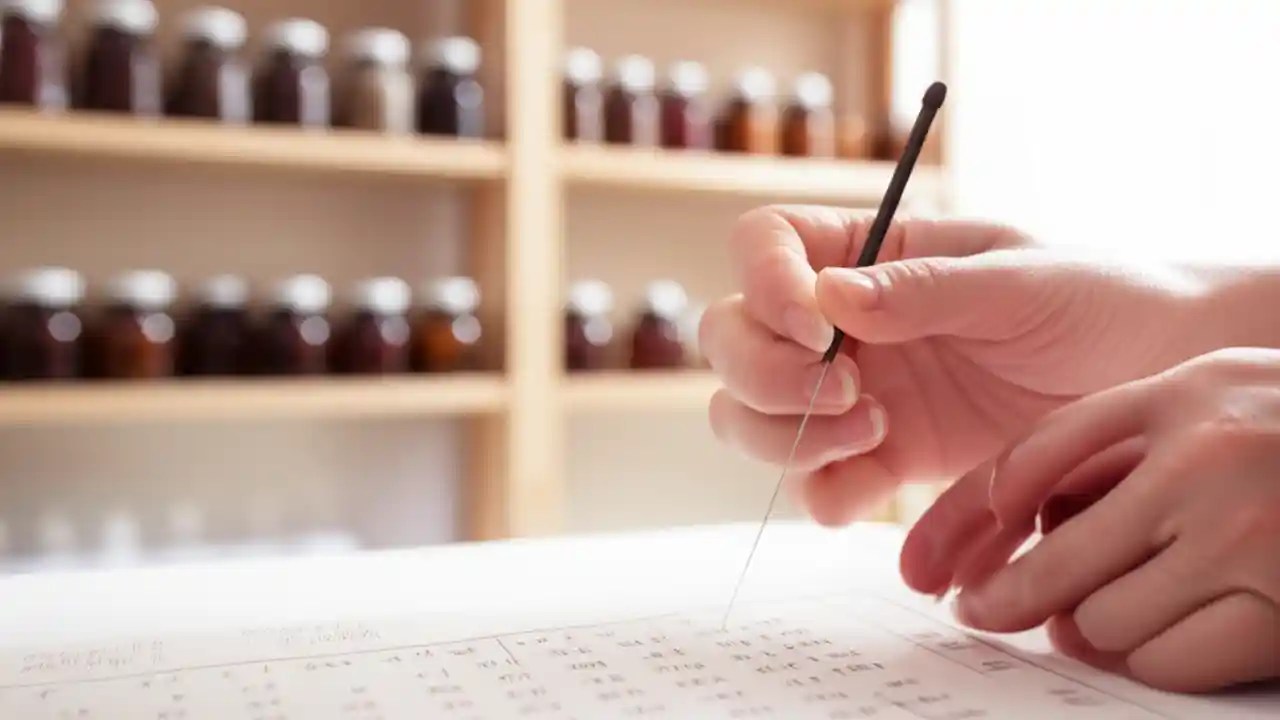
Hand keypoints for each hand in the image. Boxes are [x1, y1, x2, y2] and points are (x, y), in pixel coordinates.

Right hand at [700, 205, 1207, 522]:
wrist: (1149, 383)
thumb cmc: (1093, 301)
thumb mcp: (1018, 279)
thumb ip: (922, 290)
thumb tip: (828, 299)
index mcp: (867, 252)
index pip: (764, 243)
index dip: (765, 282)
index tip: (815, 326)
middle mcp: (840, 323)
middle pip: (730, 339)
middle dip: (765, 375)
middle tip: (848, 394)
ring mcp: (851, 392)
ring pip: (745, 416)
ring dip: (785, 435)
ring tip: (872, 433)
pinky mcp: (879, 459)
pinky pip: (812, 486)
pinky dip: (825, 492)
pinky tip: (881, 483)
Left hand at [901, 347, 1279, 692]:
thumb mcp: (1221, 393)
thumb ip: (1128, 433)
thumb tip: (1028, 523)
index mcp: (1185, 392)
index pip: (1038, 456)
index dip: (974, 512)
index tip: (953, 554)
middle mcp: (1210, 457)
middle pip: (1056, 558)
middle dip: (1005, 598)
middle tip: (981, 611)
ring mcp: (1251, 535)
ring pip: (1104, 620)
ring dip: (1091, 629)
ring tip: (1093, 618)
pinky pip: (1168, 663)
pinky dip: (1150, 662)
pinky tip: (1157, 640)